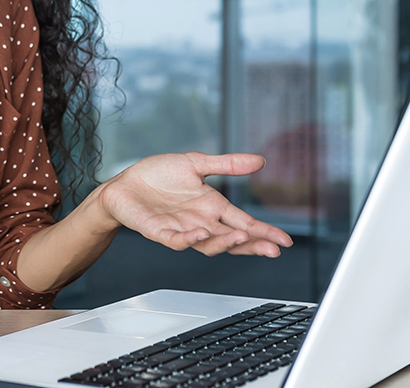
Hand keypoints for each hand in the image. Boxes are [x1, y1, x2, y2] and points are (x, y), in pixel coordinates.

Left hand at [97, 152, 292, 256]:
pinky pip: (178, 241)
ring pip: (209, 244)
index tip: (284, 240)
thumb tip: (260, 161)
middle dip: (253, 244)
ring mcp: (182, 230)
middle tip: (273, 249)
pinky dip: (190, 239)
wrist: (124, 184)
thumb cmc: (158, 175)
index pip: (244, 223)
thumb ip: (227, 164)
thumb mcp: (196, 163)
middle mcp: (201, 222)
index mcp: (212, 207)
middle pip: (233, 240)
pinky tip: (201, 233)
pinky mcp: (161, 232)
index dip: (264, 232)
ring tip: (242, 237)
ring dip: (225, 242)